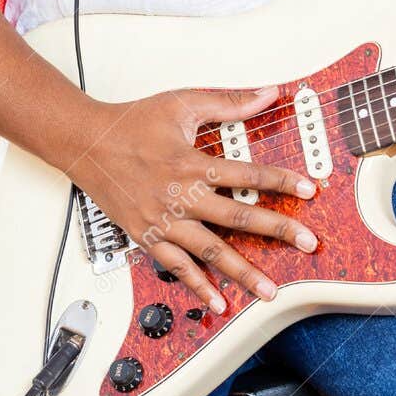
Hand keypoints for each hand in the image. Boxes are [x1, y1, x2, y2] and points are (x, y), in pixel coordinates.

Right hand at [69, 86, 316, 310]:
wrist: (86, 143)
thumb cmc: (132, 122)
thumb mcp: (183, 103)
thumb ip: (229, 102)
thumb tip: (267, 94)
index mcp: (192, 162)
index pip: (248, 173)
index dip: (281, 181)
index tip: (309, 191)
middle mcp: (181, 196)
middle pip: (239, 216)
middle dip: (278, 231)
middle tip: (308, 244)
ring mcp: (164, 221)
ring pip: (211, 251)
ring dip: (243, 272)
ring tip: (270, 290)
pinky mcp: (148, 237)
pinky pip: (178, 267)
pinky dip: (199, 287)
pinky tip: (218, 302)